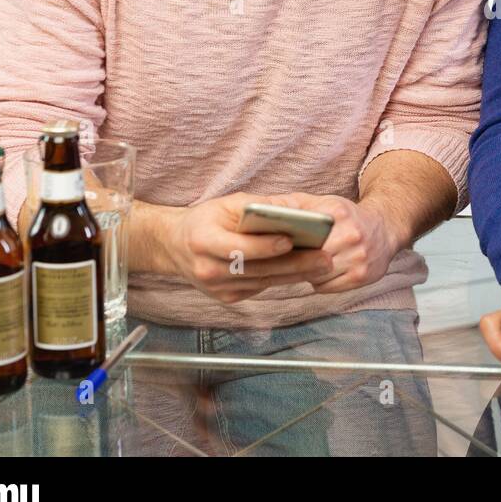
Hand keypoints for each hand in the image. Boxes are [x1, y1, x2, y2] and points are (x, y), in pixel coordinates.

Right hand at [163, 192, 334, 303]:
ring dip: (295, 274)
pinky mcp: (227, 297)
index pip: (236, 248)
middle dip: (294, 263)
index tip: (290, 240)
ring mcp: (216, 288)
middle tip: (324, 258)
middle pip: (256, 269)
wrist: (176, 246)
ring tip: (323, 264)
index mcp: (203, 240)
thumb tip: (296, 210)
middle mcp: (207, 269)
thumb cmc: (206, 219)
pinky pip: (260, 288)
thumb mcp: (227, 204)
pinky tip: (305, 271)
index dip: (264, 246)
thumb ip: (260, 206)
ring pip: (263, 281)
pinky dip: (283, 279)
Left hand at [287, 194, 401, 293]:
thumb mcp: (325, 202)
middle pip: (310, 258)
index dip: (288, 242)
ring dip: (309, 273)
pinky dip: (322, 282)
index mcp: (338, 213)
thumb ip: (295, 205)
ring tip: (308, 264)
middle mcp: (351, 235)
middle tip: (290, 258)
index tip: (278, 246)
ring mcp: (359, 258)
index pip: (303, 233)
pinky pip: (328, 287)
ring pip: (317, 275)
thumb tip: (263, 211)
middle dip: (298, 260)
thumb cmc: (347, 216)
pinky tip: (323, 272)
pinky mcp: (363, 276)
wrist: (386, 227)